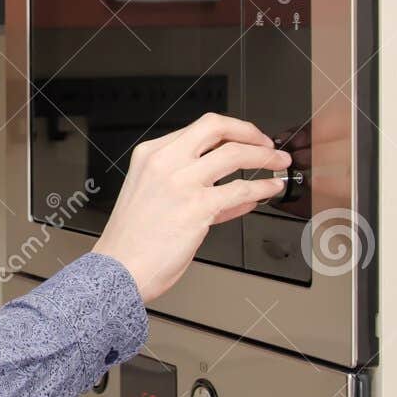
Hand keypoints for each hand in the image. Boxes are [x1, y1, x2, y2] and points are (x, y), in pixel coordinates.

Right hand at [91, 112, 289, 302]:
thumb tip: (232, 187)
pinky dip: (263, 188)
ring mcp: (181, 182)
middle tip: (265, 143)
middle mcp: (165, 162)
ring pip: (234, 153)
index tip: (245, 139)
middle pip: (216, 127)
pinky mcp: (197, 206)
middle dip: (249, 132)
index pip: (198, 129)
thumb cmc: (132, 242)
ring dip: (264, 157)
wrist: (118, 270)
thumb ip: (192, 186)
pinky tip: (271, 189)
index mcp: (150, 155)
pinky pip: (241, 189)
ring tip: (278, 163)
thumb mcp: (153, 197)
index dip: (230, 131)